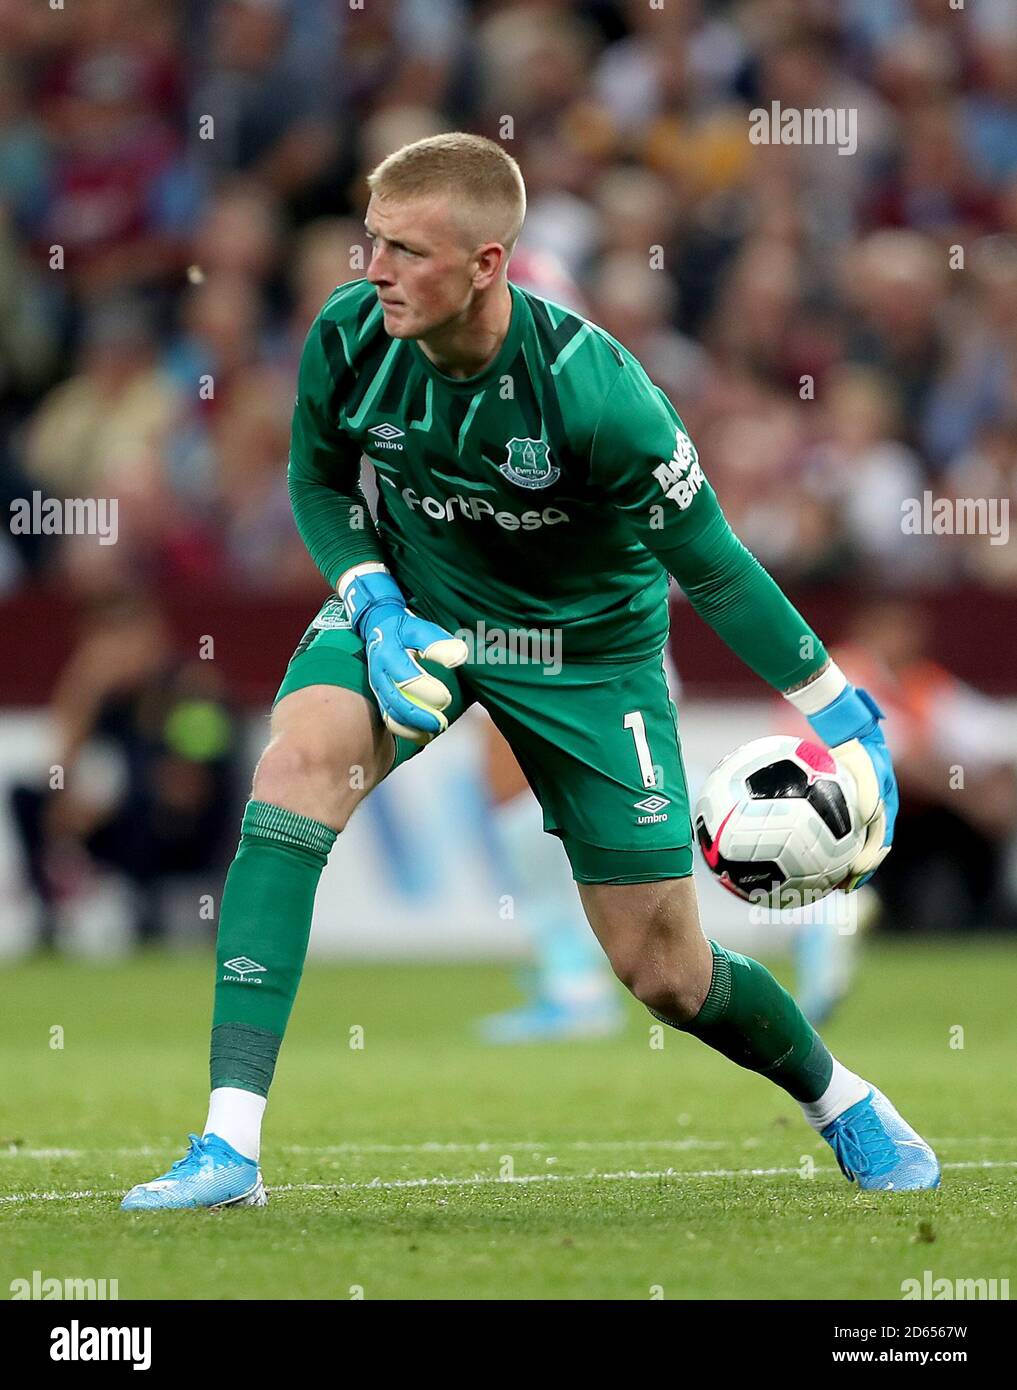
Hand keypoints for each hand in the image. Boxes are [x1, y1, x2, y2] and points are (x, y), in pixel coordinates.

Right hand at [341, 569, 467, 744]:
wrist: (377, 627)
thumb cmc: (404, 629)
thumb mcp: (419, 628)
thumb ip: (437, 642)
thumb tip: (460, 657)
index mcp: (389, 654)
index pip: (406, 677)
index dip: (427, 691)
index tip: (447, 698)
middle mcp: (379, 674)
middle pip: (396, 701)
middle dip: (419, 716)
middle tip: (442, 722)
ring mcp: (377, 688)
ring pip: (391, 715)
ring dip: (412, 727)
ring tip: (434, 732)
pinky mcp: (380, 697)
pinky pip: (389, 719)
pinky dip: (406, 731)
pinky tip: (424, 736)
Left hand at [807, 685, 898, 890]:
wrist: (850, 729)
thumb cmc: (858, 748)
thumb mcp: (866, 769)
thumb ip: (869, 789)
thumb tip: (868, 813)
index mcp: (884, 808)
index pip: (880, 842)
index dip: (869, 863)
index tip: (855, 879)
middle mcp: (873, 811)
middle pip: (866, 848)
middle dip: (856, 870)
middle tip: (840, 888)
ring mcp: (858, 808)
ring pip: (849, 840)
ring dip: (840, 860)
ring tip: (824, 878)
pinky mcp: (843, 804)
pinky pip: (833, 827)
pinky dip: (825, 840)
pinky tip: (803, 848)